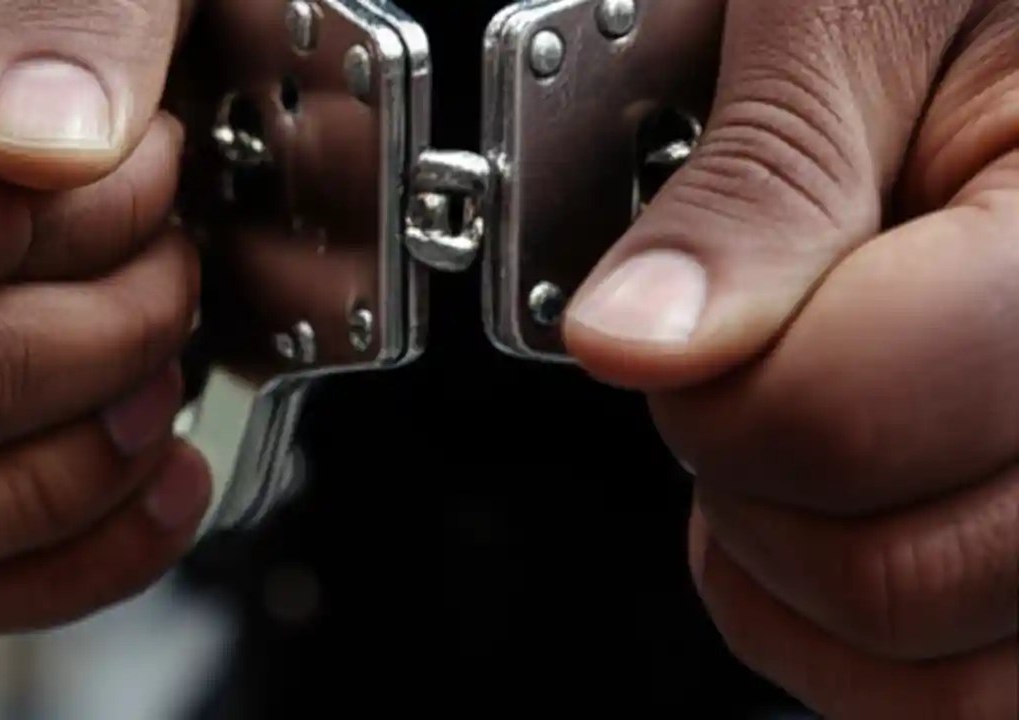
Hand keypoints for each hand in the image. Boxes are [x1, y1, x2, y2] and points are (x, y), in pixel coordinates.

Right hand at [0, 0, 207, 634]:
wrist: (35, 51)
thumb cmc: (51, 5)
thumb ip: (63, 10)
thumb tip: (46, 149)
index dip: (80, 219)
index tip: (146, 161)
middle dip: (98, 342)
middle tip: (170, 266)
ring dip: (72, 467)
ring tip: (155, 375)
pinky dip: (70, 556)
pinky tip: (160, 478)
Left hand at [563, 1, 1017, 716]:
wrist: (999, 28)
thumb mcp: (854, 16)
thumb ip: (759, 187)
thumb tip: (637, 338)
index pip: (846, 416)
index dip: (707, 389)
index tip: (663, 331)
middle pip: (897, 577)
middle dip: (748, 480)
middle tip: (738, 369)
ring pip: (947, 682)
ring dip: (803, 577)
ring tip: (790, 443)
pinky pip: (964, 703)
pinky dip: (848, 640)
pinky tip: (823, 518)